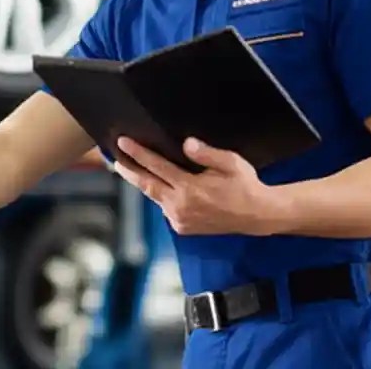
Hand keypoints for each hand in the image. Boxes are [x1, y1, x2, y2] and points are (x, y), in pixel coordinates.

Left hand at [112, 137, 280, 235]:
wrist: (256, 215)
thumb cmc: (244, 186)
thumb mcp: (230, 163)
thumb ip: (206, 153)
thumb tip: (186, 144)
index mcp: (190, 189)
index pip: (156, 166)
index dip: (138, 153)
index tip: (123, 142)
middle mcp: (180, 206)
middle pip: (147, 185)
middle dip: (129, 170)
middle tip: (114, 158)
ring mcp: (180, 219)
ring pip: (155, 197)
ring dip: (142, 183)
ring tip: (130, 170)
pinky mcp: (183, 227)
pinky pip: (165, 208)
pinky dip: (158, 196)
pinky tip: (156, 186)